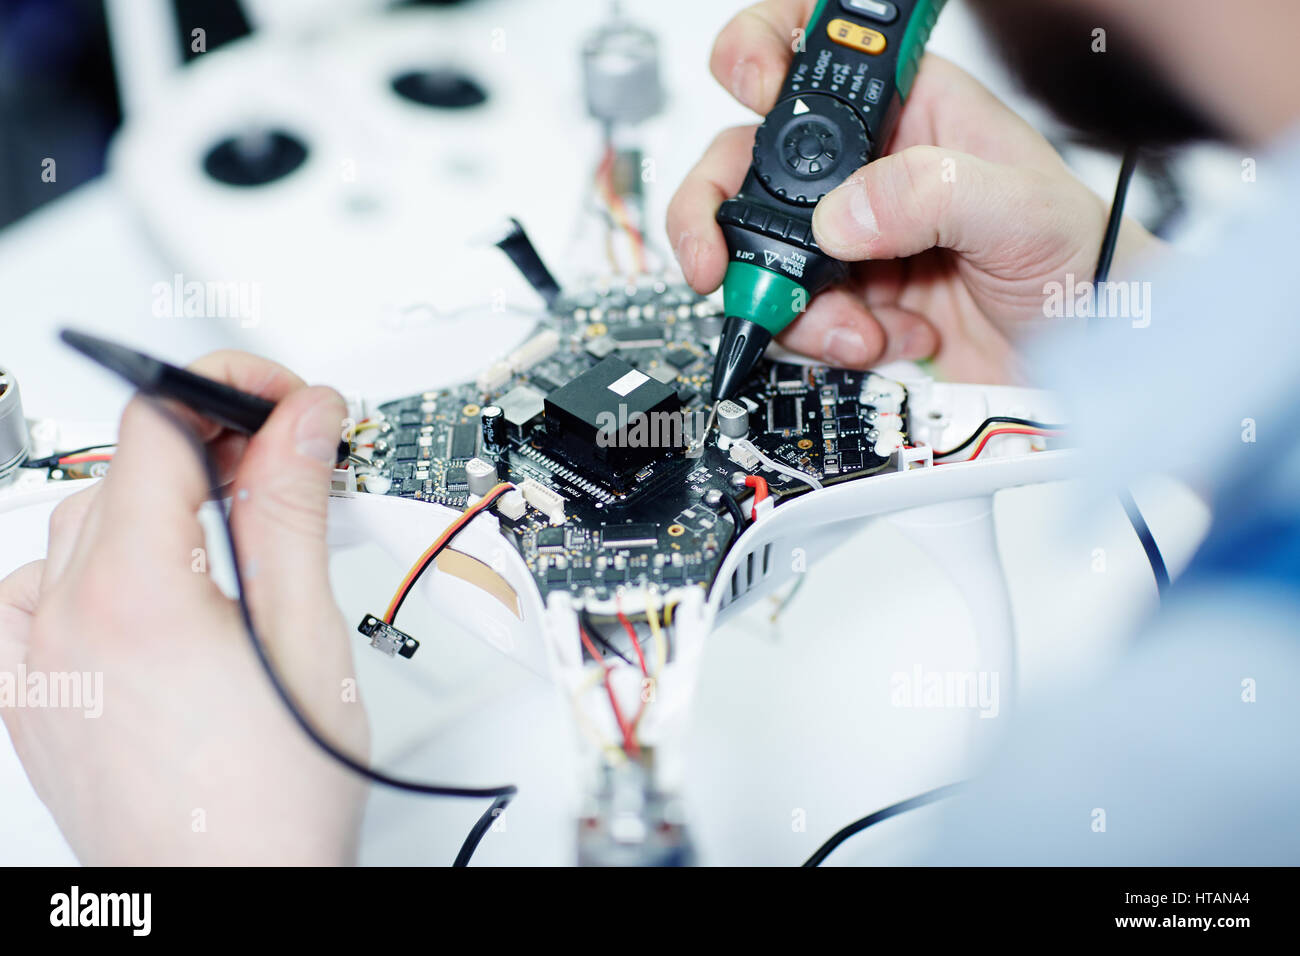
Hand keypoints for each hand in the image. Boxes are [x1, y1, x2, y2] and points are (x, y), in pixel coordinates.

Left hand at [0, 352, 367, 863]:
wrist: (230, 896)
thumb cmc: (272, 801)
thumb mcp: (306, 638)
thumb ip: (292, 512)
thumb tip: (300, 424)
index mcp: (137, 596)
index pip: (160, 425)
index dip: (228, 390)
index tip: (282, 400)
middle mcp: (63, 622)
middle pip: (124, 470)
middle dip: (210, 447)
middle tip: (284, 464)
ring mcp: (33, 664)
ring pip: (75, 528)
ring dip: (150, 506)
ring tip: (225, 534)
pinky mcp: (25, 700)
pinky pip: (24, 597)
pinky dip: (81, 569)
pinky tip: (135, 590)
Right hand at [667, 0, 1161, 381]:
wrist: (1084, 360)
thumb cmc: (1078, 261)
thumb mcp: (1024, 210)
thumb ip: (934, 193)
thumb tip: (841, 214)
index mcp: (907, 109)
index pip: (812, 51)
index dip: (760, 50)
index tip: (747, 85)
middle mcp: (863, 170)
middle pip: (747, 161)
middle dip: (720, 210)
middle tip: (717, 256)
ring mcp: (847, 240)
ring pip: (759, 251)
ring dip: (795, 302)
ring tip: (862, 322)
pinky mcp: (843, 301)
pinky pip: (791, 316)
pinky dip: (827, 339)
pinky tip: (885, 336)